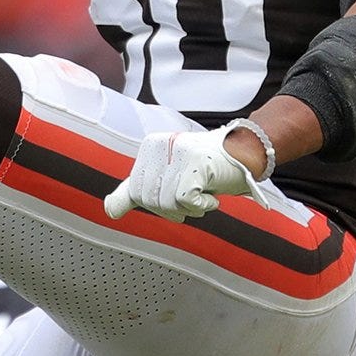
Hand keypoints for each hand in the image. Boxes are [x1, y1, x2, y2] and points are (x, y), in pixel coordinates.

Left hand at [104, 126, 270, 223]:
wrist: (246, 153)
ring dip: (188, 209)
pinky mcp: (195, 161)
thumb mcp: (165, 178)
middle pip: (149, 200)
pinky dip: (200, 206)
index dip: (156, 204)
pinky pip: (183, 200)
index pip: (135, 193)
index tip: (175, 195)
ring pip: (166, 202)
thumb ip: (135, 192)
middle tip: (192, 197)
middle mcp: (159, 145)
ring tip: (202, 194)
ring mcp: (177, 151)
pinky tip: (210, 196)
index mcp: (149, 147)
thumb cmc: (206, 168)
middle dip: (171, 209)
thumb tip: (109, 210)